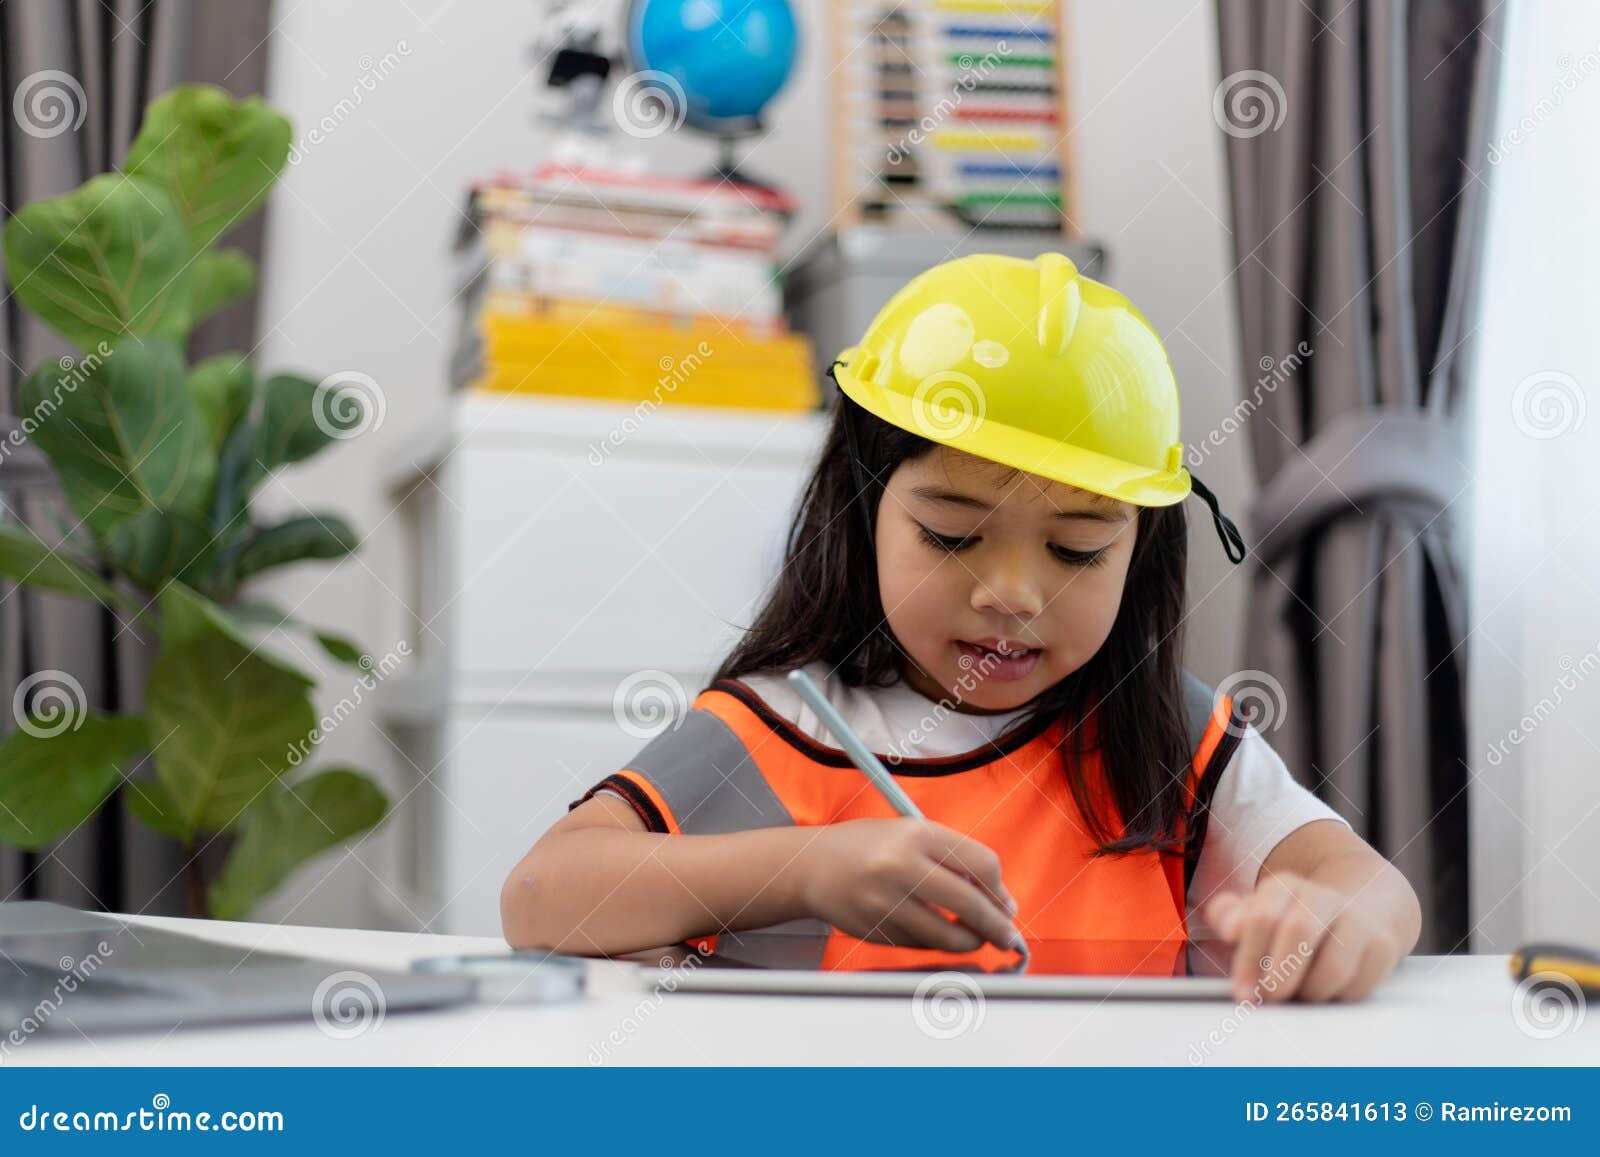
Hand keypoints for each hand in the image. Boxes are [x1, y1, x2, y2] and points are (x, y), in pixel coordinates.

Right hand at [797, 818, 1023, 953]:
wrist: (811, 865)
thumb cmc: (868, 847)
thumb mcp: (911, 833)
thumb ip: (953, 858)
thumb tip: (1000, 900)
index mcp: (917, 833)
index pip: (982, 863)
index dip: (1000, 889)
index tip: (1006, 902)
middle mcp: (901, 866)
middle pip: (970, 903)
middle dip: (997, 925)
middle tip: (1008, 936)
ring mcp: (886, 901)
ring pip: (948, 935)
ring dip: (971, 941)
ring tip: (975, 938)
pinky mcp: (876, 929)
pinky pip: (921, 945)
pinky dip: (937, 944)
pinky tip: (937, 934)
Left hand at [1203, 869, 1403, 1002]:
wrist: (1361, 913)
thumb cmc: (1294, 920)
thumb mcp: (1258, 912)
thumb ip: (1230, 916)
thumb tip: (1227, 925)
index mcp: (1285, 887)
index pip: (1262, 918)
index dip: (1248, 958)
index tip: (1241, 990)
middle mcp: (1322, 897)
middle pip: (1298, 932)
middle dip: (1279, 976)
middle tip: (1268, 999)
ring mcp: (1355, 920)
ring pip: (1331, 968)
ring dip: (1309, 991)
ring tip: (1299, 993)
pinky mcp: (1382, 947)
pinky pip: (1356, 985)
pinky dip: (1336, 997)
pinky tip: (1327, 990)